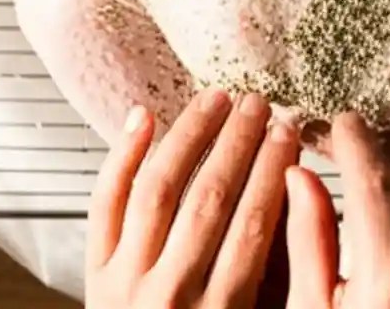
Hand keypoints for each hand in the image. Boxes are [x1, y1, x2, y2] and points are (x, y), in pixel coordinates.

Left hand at [85, 88, 299, 307]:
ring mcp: (125, 281)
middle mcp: (171, 293)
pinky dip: (122, 157)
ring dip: (190, 136)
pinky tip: (145, 118)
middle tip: (259, 103)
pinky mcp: (94, 274)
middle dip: (238, 143)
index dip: (273, 170)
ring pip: (158, 190)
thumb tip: (294, 201)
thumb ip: (271, 277)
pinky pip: (104, 204)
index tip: (290, 131)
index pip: (253, 223)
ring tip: (215, 99)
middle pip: (209, 198)